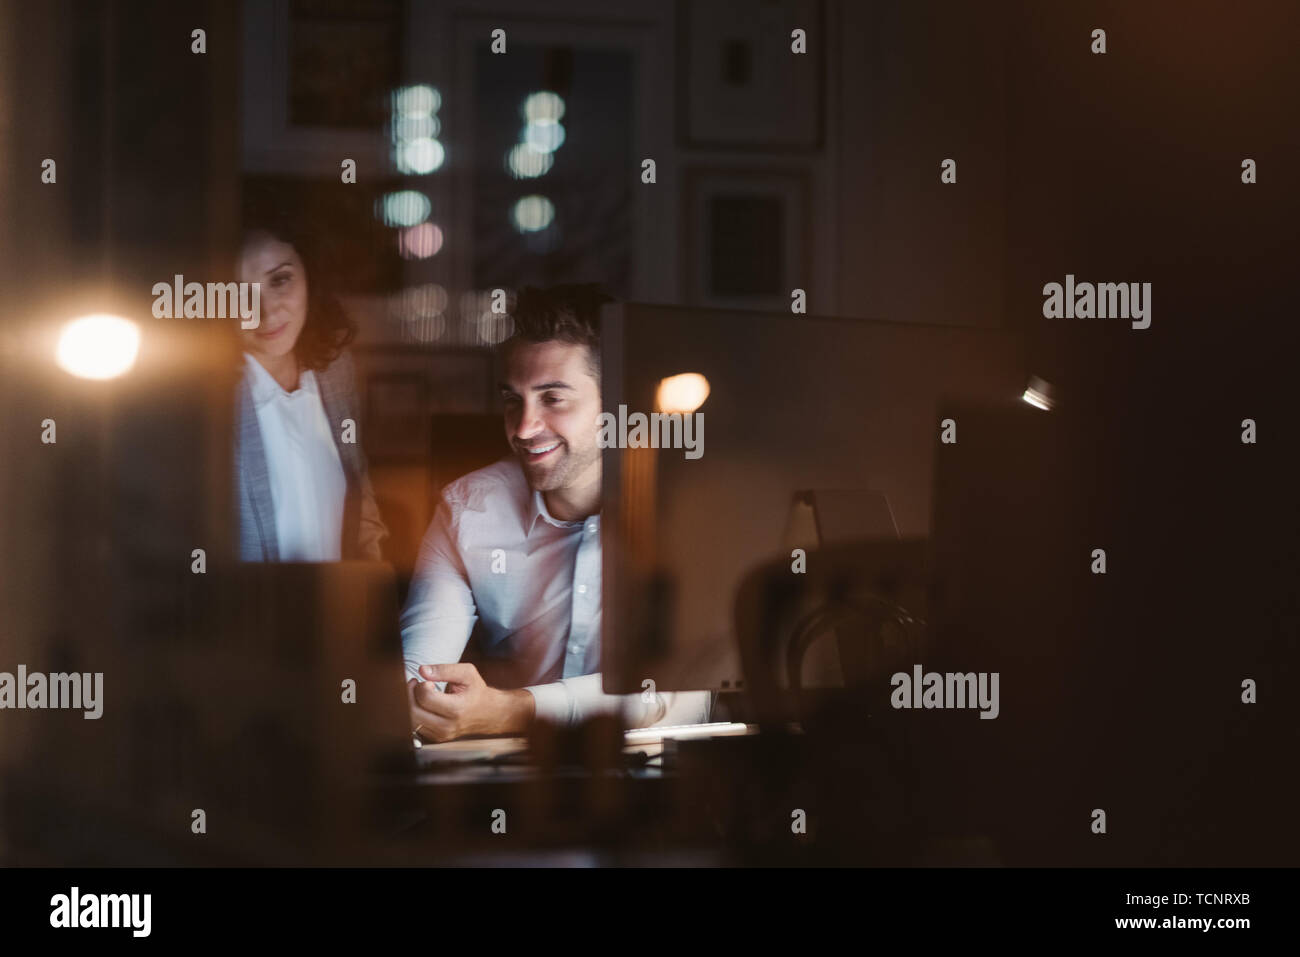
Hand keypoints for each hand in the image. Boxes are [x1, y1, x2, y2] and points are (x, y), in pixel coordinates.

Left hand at [408, 662, 534, 742]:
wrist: (490, 713)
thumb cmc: (477, 691)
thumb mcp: (467, 673)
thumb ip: (444, 669)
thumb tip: (422, 670)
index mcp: (456, 709)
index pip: (426, 698)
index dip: (421, 685)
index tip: (428, 681)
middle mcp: (448, 726)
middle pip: (414, 711)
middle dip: (409, 694)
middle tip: (415, 683)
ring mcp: (442, 735)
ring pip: (411, 721)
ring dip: (409, 704)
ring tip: (418, 692)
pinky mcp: (437, 738)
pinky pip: (415, 726)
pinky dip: (414, 713)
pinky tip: (421, 703)